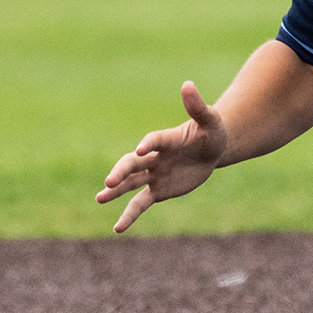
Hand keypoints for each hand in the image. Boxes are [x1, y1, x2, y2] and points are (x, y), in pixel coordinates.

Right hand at [97, 81, 227, 232]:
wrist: (212, 150)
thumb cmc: (211, 132)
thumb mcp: (210, 120)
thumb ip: (197, 106)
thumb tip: (187, 84)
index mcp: (166, 139)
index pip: (154, 141)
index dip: (148, 144)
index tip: (141, 150)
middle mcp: (154, 157)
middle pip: (133, 163)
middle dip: (122, 172)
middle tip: (109, 181)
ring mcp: (154, 174)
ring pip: (131, 183)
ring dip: (116, 191)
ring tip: (100, 198)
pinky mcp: (158, 190)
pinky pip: (140, 203)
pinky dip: (129, 215)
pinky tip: (117, 228)